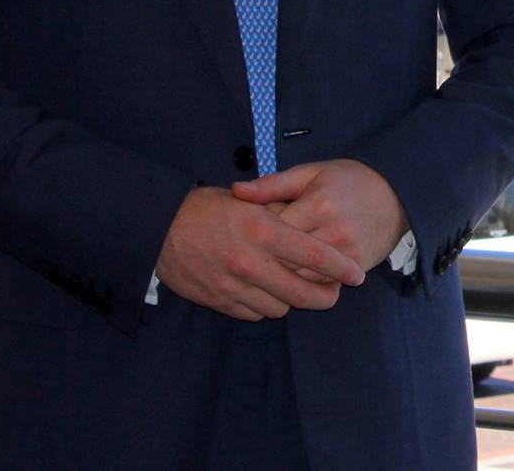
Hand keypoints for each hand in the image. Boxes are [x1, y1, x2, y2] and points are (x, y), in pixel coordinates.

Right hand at [155, 187, 366, 321]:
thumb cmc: (207, 208)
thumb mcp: (247, 200)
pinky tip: (264, 291)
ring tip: (295, 287)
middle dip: (326, 296)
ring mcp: (234, 286)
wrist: (157, 229)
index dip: (341, 268)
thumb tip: (312, 224)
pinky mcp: (219, 301)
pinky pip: (254, 314)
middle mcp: (251, 262)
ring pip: (281, 307)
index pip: (315, 255)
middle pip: (303, 292)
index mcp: (263, 231)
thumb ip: (280, 214)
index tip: (357, 275)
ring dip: (291, 299)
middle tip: (335, 292)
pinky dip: (264, 305)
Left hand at [231, 159, 410, 273]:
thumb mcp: (311, 173)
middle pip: (283, 260)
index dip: (255, 234)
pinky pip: (322, 285)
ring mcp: (346, 254)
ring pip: (300, 278)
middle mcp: (332, 233)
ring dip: (282, 276)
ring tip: (271, 267)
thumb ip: (273, 184)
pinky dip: (305, 283)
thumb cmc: (350, 180)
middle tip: (253, 255)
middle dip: (265, 259)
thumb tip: (236, 191)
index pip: (272, 231)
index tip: (247, 232)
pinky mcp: (356, 268)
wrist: (397, 194)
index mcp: (317, 205)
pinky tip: (296, 275)